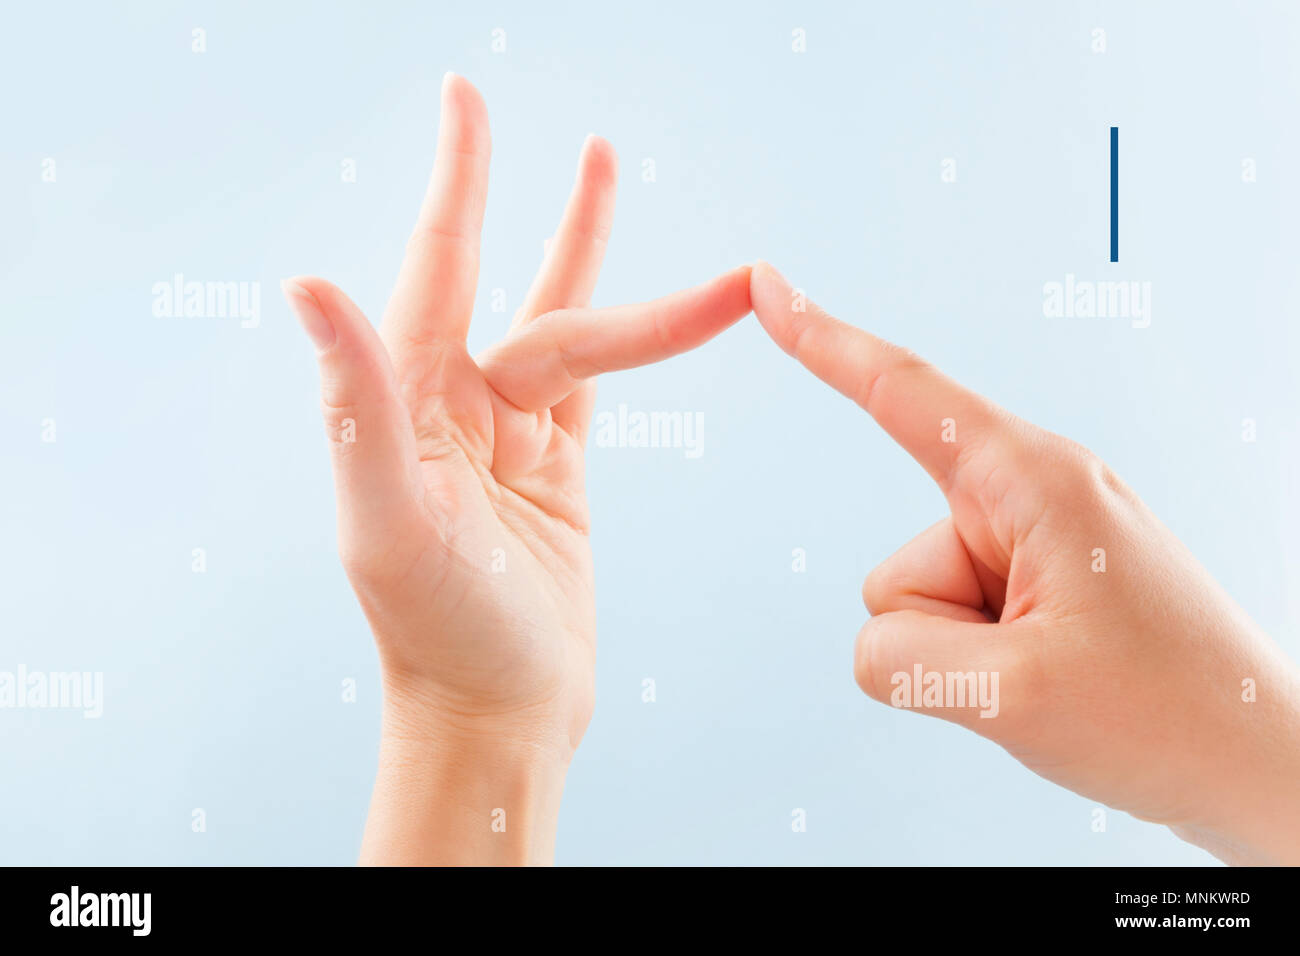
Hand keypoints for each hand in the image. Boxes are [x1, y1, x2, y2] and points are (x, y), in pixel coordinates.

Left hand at [283, 74, 750, 863]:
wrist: (498, 713)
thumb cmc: (438, 633)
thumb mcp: (390, 518)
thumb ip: (357, 400)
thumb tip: (308, 283)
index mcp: (407, 407)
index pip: (435, 268)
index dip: (457, 181)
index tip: (467, 100)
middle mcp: (452, 409)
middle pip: (533, 306)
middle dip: (574, 231)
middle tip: (585, 140)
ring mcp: (507, 437)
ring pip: (573, 334)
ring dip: (631, 287)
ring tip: (625, 184)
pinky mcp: (557, 470)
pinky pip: (597, 385)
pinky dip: (632, 341)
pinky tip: (647, 306)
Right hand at [749, 261, 1299, 865]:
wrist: (1257, 765)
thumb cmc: (1169, 715)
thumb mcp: (1010, 694)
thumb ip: (897, 658)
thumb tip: (874, 640)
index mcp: (1031, 480)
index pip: (900, 393)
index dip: (820, 340)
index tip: (764, 286)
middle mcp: (1027, 497)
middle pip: (899, 569)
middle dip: (936, 634)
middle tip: (1034, 671)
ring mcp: (1033, 546)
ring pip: (920, 611)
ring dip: (965, 658)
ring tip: (1056, 678)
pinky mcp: (1037, 587)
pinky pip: (954, 626)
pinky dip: (982, 666)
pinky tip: (1054, 682)